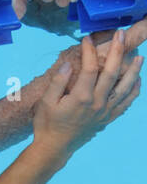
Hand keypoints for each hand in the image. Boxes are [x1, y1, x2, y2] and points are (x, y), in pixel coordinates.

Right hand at [33, 30, 141, 154]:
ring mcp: (105, 112)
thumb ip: (58, 82)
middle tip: (121, 35)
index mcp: (81, 97)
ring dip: (133, 71)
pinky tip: (138, 81)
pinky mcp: (108, 119)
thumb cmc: (47, 124)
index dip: (89, 51)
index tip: (87, 39)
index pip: (90, 68)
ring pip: (124, 87)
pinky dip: (133, 92)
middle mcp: (97, 103)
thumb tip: (69, 63)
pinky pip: (125, 104)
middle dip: (117, 51)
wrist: (54, 148)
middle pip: (112, 72)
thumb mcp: (46, 102)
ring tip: (140, 57)